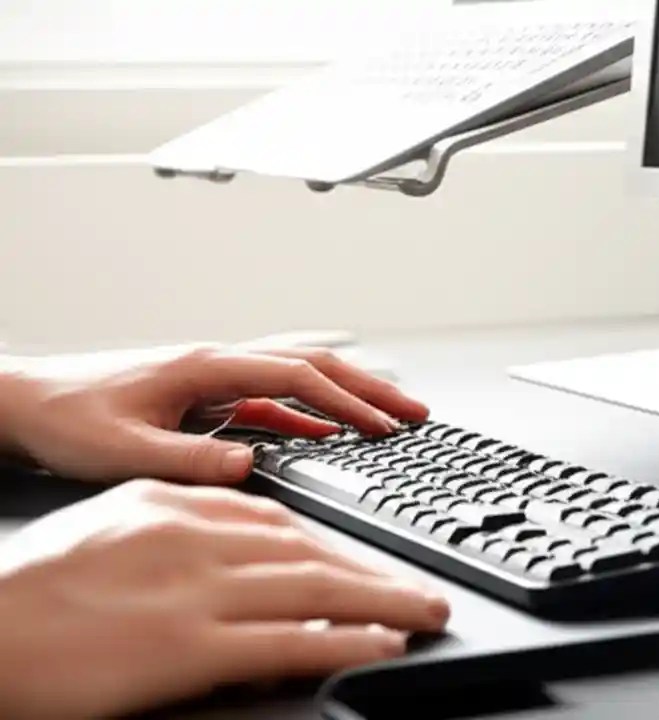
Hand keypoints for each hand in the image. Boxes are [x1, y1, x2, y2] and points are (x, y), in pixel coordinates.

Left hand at [0, 342, 427, 483]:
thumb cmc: (65, 418)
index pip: (296, 377)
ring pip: (299, 377)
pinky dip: (311, 413)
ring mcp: (215, 379)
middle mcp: (218, 365)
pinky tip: (328, 434)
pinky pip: (274, 400)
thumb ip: (189, 457)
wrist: (25, 402)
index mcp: (205, 367)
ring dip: (348, 394)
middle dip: (369, 387)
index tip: (384, 424)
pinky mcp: (207, 397)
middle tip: (413, 411)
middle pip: (313, 365)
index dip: (347, 401)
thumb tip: (250, 462)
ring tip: (389, 416)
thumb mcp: (122, 449)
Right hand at [0, 480, 448, 719]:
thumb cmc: (31, 589)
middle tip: (422, 588)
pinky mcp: (187, 647)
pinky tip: (380, 643)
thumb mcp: (114, 527)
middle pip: (311, 550)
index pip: (280, 519)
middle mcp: (196, 539)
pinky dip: (344, 641)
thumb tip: (240, 547)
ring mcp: (196, 591)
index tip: (370, 563)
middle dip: (376, 571)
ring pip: (315, 589)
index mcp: (177, 505)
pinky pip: (287, 641)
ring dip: (384, 601)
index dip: (337, 544)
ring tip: (425, 612)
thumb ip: (181, 526)